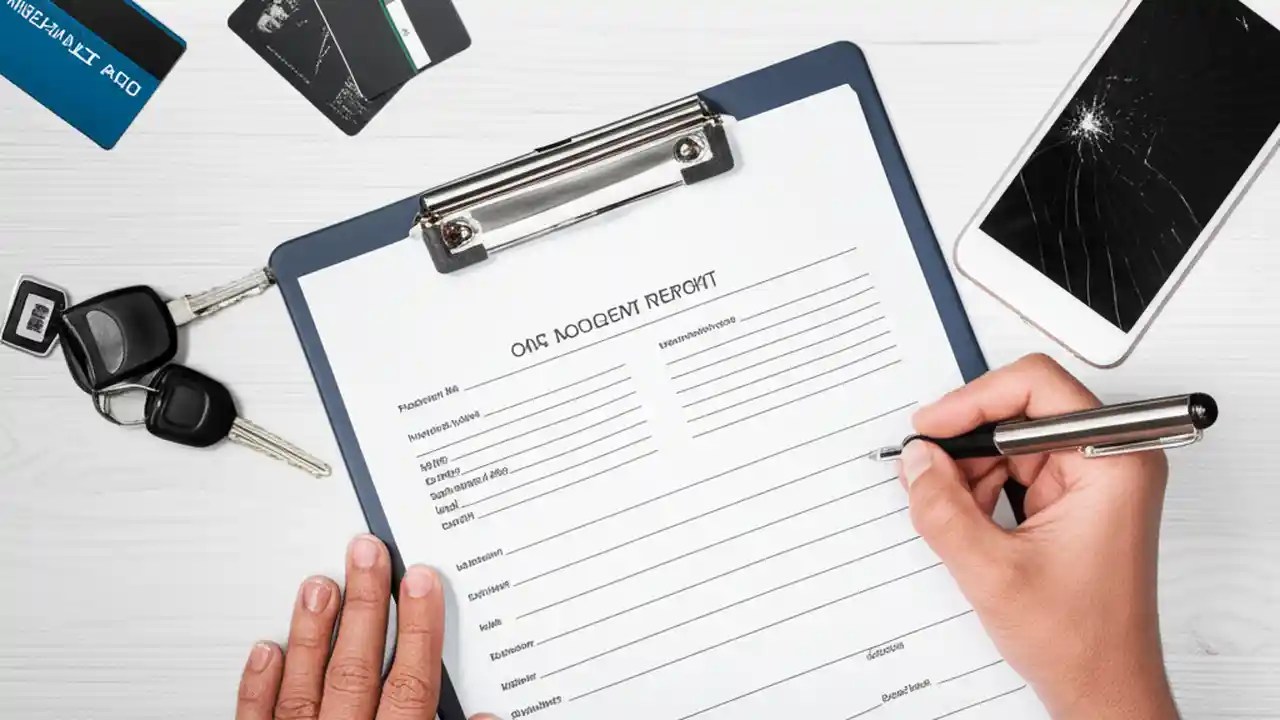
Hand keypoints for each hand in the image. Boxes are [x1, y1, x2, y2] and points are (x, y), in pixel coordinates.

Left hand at [235, 534, 494, 719]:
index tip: (422, 583)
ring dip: (314, 630)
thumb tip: (488, 716)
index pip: (411, 683)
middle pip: (357, 669)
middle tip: (368, 555)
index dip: (420, 628)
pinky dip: (260, 684)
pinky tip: (266, 650)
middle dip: (366, 605)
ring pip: (306, 685)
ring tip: (320, 584)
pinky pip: (257, 719)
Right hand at [899, 354, 1177, 719]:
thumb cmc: (1080, 640)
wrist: (1102, 689)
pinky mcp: (1076, 498)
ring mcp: (1094, 479)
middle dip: (967, 443)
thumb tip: (917, 461)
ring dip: (971, 470)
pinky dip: (982, 488)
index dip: (974, 400)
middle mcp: (1111, 460)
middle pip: (1020, 410)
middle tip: (928, 473)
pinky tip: (971, 522)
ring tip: (955, 514)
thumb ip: (942, 508)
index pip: (1037, 385)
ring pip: (1011, 440)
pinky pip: (1016, 469)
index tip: (934, 427)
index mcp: (1113, 463)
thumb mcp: (991, 571)